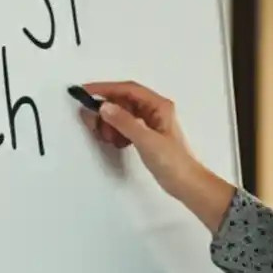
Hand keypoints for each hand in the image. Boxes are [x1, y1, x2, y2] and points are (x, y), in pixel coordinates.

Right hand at [79, 81, 235, 232]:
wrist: (186, 183)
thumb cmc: (175, 162)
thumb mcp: (146, 140)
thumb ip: (125, 122)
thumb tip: (106, 107)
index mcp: (159, 106)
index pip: (128, 89)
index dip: (106, 88)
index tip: (87, 91)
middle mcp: (154, 111)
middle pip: (123, 101)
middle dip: (106, 109)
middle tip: (93, 120)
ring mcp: (150, 124)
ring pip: (122, 114)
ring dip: (110, 122)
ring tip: (107, 135)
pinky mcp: (145, 136)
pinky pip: (125, 127)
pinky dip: (116, 131)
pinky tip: (115, 140)